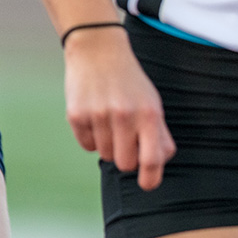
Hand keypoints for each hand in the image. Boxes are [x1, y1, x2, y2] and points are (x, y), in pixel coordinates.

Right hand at [63, 26, 175, 189]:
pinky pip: (86, 145)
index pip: (152, 158)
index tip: (148, 185)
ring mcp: (99, 116)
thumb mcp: (152, 102)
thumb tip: (160, 162)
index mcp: (149, 114)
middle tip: (127, 140)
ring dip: (109, 145)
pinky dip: (91, 138)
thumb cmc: (131, 83)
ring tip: (111, 121)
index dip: (151, 178)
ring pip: (104, 156)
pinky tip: (95, 117)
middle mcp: (125, 116)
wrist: (99, 52)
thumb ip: (159, 133)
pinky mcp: (76, 116)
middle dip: (127, 158)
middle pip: (125, 164)